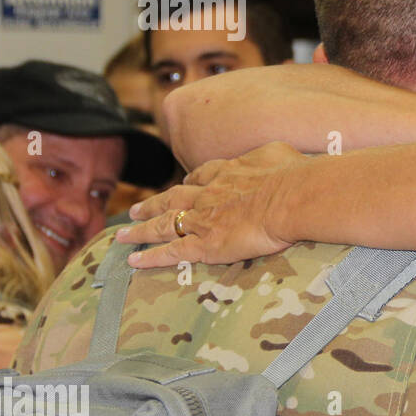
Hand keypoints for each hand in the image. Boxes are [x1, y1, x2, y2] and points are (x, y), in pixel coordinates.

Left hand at [116, 141, 304, 267]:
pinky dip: (151, 257)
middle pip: (172, 198)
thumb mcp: (279, 154)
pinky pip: (172, 252)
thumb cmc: (291, 175)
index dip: (190, 183)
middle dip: (153, 204)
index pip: (202, 176)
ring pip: (163, 224)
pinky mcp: (206, 244)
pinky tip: (134, 261)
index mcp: (227, 171)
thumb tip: (275, 153)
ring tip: (124, 234)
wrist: (289, 197)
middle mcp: (208, 193)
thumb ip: (269, 156)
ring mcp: (204, 219)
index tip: (183, 185)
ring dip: (141, 229)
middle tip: (136, 209)